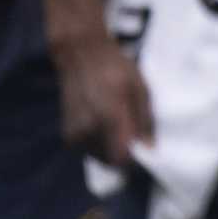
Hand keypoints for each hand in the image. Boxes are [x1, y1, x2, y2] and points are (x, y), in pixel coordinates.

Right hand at [52, 35, 152, 167]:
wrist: (82, 58)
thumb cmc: (116, 69)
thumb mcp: (140, 89)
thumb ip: (145, 121)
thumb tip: (150, 148)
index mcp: (109, 117)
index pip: (122, 157)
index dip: (136, 159)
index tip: (145, 149)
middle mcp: (88, 130)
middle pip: (111, 161)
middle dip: (126, 154)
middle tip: (135, 134)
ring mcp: (75, 134)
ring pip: (100, 157)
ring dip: (112, 150)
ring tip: (119, 125)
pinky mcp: (68, 136)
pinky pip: (89, 151)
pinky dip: (100, 145)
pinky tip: (106, 125)